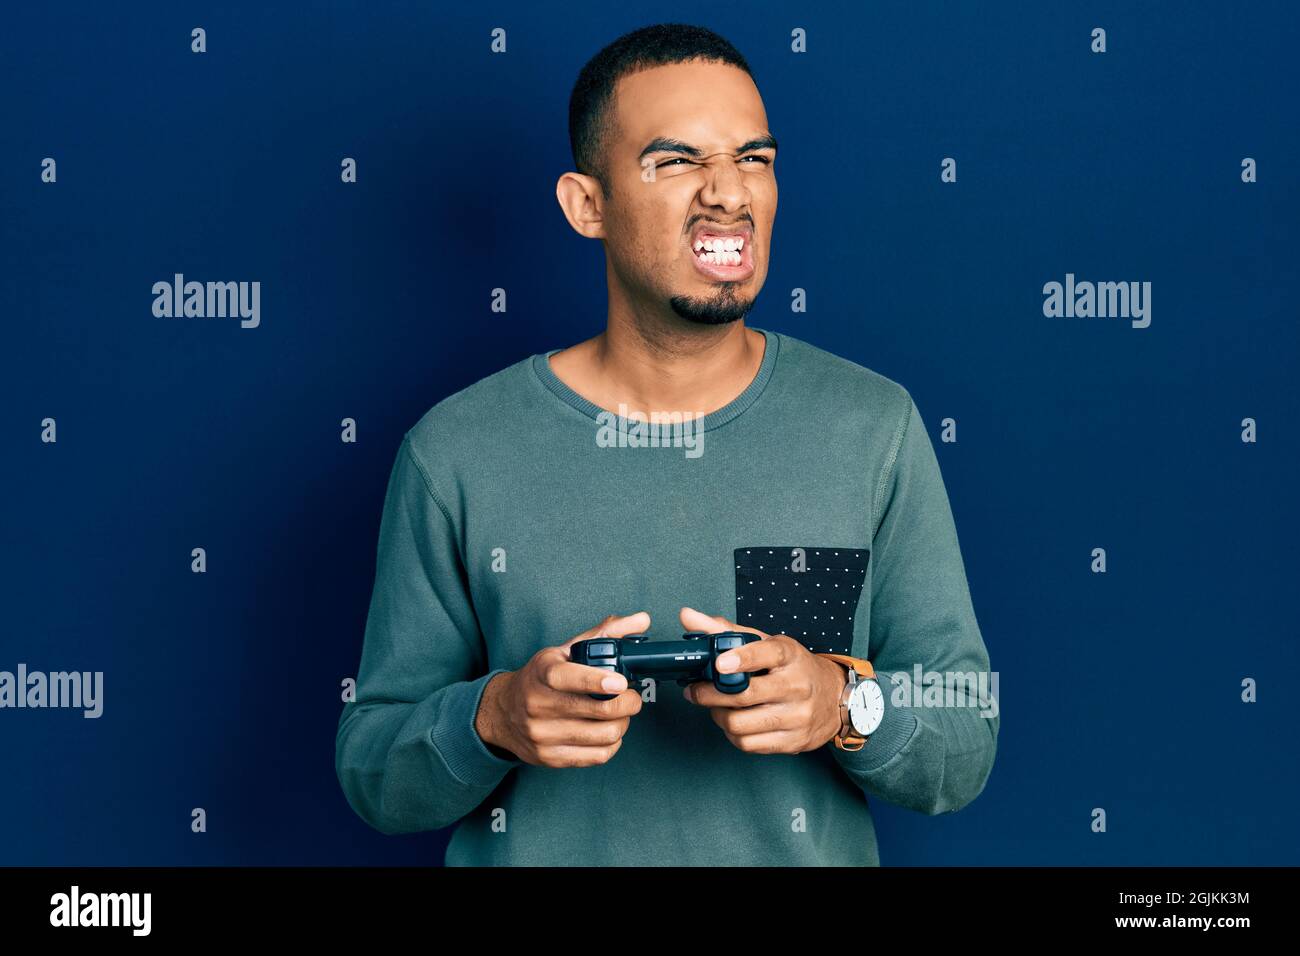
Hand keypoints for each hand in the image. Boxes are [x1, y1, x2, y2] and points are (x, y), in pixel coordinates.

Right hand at [475, 612, 647, 767]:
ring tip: (620, 714)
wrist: (503, 711)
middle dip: (628, 704)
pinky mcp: (549, 757)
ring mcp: (542, 734)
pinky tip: (608, 731)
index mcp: (542, 673)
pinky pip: (597, 757)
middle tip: (633, 697)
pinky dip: (612, 744)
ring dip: (623, 724)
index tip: (620, 682)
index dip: (597, 681)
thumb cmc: (540, 677)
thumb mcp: (564, 650)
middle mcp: (538, 704)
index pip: (567, 677)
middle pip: (598, 711)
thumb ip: (604, 635)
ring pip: (604, 736)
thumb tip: (642, 620)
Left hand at [678, 606, 846, 754]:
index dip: (742, 658)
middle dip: (709, 694)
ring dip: (718, 716)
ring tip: (715, 707)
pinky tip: (733, 722)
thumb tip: (687, 616)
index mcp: (790, 656)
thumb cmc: (792, 668)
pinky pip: (749, 744)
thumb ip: (725, 631)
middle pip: (744, 695)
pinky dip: (732, 734)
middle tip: (694, 690)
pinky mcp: (793, 741)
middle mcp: (797, 686)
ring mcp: (797, 716)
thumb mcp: (766, 643)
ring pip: (741, 724)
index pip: (767, 653)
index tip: (719, 662)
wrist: (834, 697)